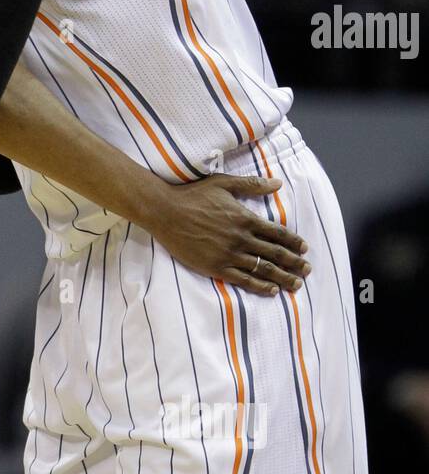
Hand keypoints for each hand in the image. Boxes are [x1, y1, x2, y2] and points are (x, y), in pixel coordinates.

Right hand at [145, 174, 309, 295]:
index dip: (294, 242)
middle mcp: (241, 238)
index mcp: (245, 218)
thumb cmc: (193, 195)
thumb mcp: (224, 183)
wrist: (165, 212)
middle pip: (275, 253)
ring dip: (283, 277)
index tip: (305, 249)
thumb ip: (252, 185)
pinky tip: (271, 290)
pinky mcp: (216, 267)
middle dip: (294, 263)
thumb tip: (278, 183)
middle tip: (307, 271)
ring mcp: (229, 255)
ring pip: (263, 269)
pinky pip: (243, 280)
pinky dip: (260, 286)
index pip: (278, 233)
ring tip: (296, 284)